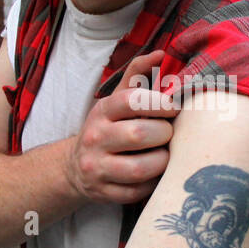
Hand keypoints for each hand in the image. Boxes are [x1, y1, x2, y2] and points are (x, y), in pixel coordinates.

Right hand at [65, 49, 181, 203]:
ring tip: (166, 155)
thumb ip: (138, 74)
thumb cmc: (108, 128)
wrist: (76, 168)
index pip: (132, 100)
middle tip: (169, 134)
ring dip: (162, 161)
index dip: (159, 103)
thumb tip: (162, 53)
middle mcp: (95, 138)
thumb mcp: (117, 100)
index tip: (173, 109)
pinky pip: (137, 192)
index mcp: (102, 111)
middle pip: (139, 134)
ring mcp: (97, 168)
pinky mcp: (103, 193)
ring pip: (140, 168)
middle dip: (164, 134)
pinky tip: (155, 174)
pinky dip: (153, 184)